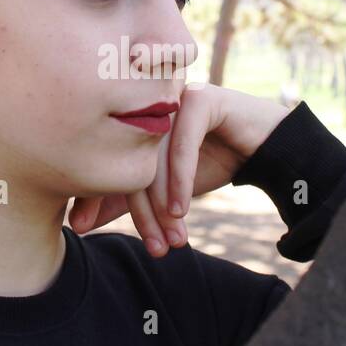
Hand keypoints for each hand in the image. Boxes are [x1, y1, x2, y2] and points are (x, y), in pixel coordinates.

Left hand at [67, 84, 290, 256]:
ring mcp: (172, 98)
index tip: (78, 226)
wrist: (267, 147)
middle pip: (129, 160)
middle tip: (150, 247)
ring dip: (163, 203)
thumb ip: (126, 200)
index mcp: (131, 120)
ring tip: (171, 237)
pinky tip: (181, 210)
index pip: (104, 157)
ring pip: (155, 156)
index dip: (90, 193)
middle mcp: (146, 105)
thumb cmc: (214, 162)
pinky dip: (181, 179)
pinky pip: (183, 142)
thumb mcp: (165, 189)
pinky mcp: (201, 98)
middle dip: (138, 210)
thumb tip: (77, 223)